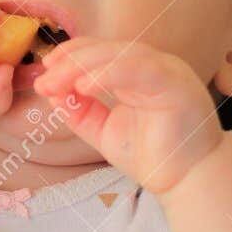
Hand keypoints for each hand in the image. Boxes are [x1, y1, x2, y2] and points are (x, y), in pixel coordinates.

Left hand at [33, 38, 223, 193]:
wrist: (187, 181)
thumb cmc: (152, 155)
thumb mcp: (103, 131)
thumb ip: (80, 111)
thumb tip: (53, 92)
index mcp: (138, 72)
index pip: (101, 52)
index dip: (71, 54)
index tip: (45, 68)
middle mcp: (154, 66)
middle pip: (107, 50)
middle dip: (71, 61)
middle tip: (44, 77)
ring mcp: (168, 72)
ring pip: (121, 55)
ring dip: (83, 65)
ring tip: (57, 81)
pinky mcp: (177, 84)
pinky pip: (140, 70)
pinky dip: (109, 73)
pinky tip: (84, 85)